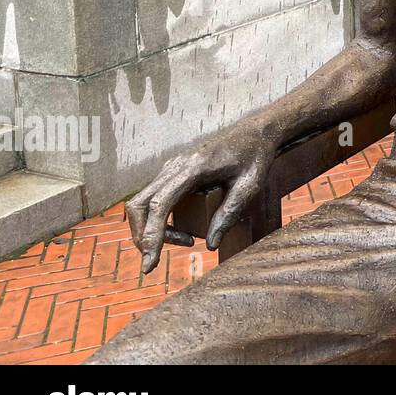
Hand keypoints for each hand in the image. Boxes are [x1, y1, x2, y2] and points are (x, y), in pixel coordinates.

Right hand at [125, 125, 275, 272]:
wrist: (255, 132)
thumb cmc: (255, 156)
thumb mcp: (250, 186)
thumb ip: (229, 213)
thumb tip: (211, 245)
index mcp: (193, 167)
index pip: (159, 205)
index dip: (151, 235)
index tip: (150, 263)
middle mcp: (175, 165)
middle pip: (140, 204)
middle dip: (142, 236)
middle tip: (155, 262)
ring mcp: (171, 167)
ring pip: (143, 202)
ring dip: (151, 229)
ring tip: (186, 241)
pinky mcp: (173, 171)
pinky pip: (154, 197)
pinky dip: (158, 219)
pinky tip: (182, 231)